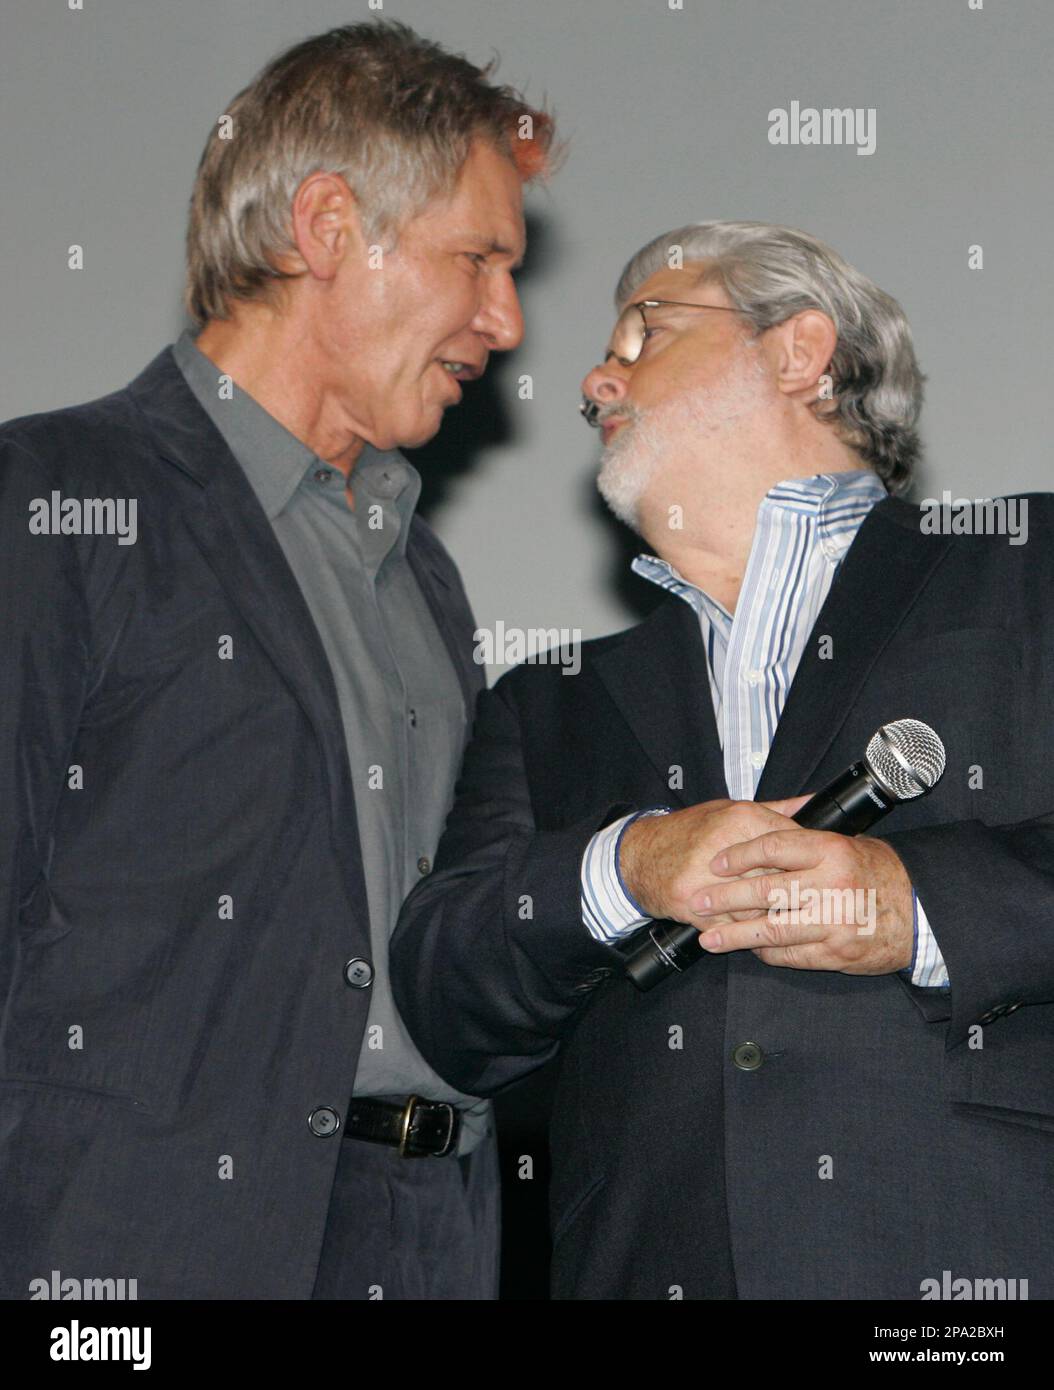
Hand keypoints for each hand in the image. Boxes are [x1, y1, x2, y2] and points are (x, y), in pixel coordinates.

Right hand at [619, 795, 811, 925]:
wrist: (638, 856)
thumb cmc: (687, 833)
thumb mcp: (729, 810)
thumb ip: (776, 810)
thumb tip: (814, 803)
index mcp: (741, 819)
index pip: (793, 844)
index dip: (809, 862)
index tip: (815, 872)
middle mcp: (726, 847)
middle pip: (780, 878)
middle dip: (795, 892)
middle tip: (806, 900)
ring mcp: (709, 881)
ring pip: (761, 907)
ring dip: (774, 916)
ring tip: (783, 917)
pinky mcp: (695, 908)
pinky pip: (735, 927)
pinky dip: (746, 932)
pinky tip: (753, 930)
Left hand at [691, 826, 914, 974]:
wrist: (921, 911)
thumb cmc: (880, 872)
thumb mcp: (848, 843)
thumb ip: (806, 842)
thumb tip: (760, 832)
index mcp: (831, 850)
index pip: (774, 846)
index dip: (739, 855)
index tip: (716, 862)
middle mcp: (831, 885)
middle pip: (765, 891)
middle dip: (726, 898)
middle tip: (698, 900)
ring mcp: (833, 922)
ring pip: (772, 930)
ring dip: (736, 935)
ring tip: (709, 937)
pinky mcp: (836, 952)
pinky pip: (792, 955)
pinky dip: (767, 953)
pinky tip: (751, 949)